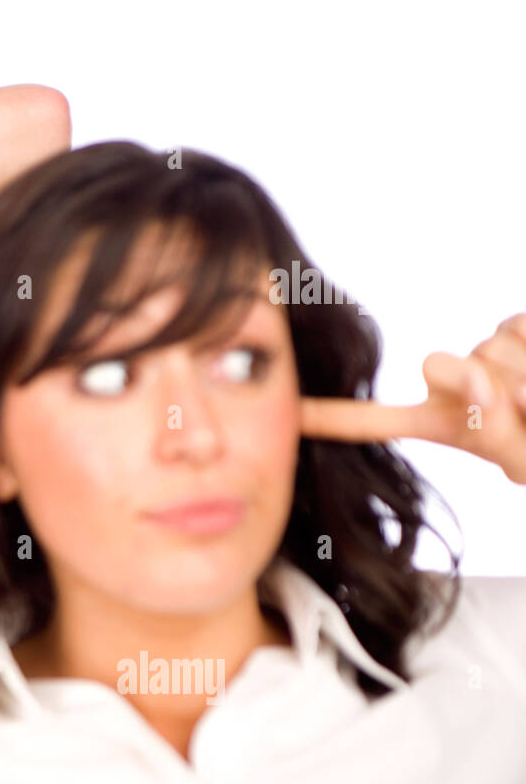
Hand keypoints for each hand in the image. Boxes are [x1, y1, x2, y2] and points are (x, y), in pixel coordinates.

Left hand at [300, 313, 525, 482]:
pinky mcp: (517, 326)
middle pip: (443, 366)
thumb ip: (493, 430)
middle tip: (523, 410)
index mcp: (442, 422)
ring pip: (490, 349)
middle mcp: (456, 381)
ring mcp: (486, 352)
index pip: (373, 420)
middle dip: (486, 386)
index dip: (328, 417)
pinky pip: (521, 328)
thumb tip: (480, 381)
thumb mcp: (521, 456)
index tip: (282, 414)